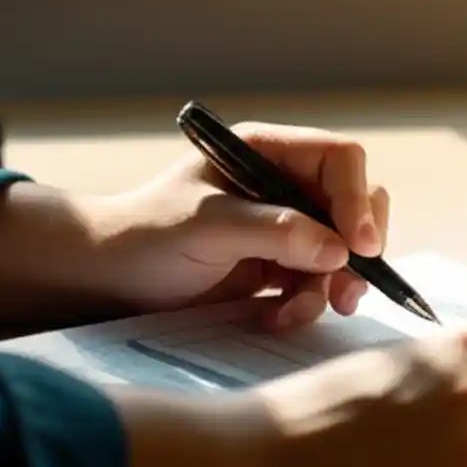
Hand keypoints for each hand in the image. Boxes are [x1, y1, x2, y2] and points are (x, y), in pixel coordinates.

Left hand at [0, 122, 388, 328]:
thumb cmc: (144, 237)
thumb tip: (341, 249)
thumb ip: (275, 232)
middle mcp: (284, 182)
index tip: (359, 246)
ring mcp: (286, 224)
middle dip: (356, 247)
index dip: (357, 199)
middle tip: (349, 288)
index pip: (340, 160)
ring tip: (306, 310)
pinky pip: (322, 279)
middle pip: (355, 202)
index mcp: (267, 151)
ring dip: (336, 283)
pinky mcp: (281, 264)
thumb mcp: (207, 227)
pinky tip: (278, 316)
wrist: (107, 281)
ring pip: (344, 247)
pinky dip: (311, 301)